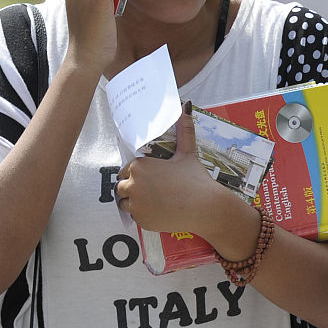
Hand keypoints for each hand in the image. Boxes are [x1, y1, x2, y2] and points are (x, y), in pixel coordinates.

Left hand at [117, 105, 225, 234]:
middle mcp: (133, 184)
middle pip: (121, 186)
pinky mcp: (141, 220)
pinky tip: (158, 211)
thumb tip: (186, 107)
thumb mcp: (188, 153)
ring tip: (152, 201)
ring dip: (133, 202)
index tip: (149, 178)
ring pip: (124, 203)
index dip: (136, 173)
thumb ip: (184, 130)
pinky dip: (143, 215)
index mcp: (140, 166)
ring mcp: (136, 204)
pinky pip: (134, 217)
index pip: (126, 169)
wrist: (207, 208)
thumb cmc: (196, 179)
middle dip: (132, 188)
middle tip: (151, 191)